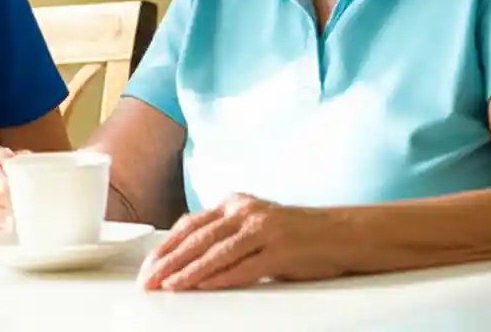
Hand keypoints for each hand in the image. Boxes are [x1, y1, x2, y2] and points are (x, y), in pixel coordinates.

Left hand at [136, 194, 340, 290]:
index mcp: (235, 203)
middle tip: (149, 280)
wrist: (342, 233)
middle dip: (169, 261)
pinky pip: (244, 266)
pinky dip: (221, 278)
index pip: (191, 224)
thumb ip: (225, 235)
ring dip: (189, 272)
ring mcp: (264, 229)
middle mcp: (246, 212)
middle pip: (198, 238)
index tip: (148, 266)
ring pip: (216, 252)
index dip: (166, 246)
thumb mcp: (255, 225)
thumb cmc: (296, 234)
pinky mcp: (281, 250)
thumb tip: (187, 258)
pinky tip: (204, 286)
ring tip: (169, 286)